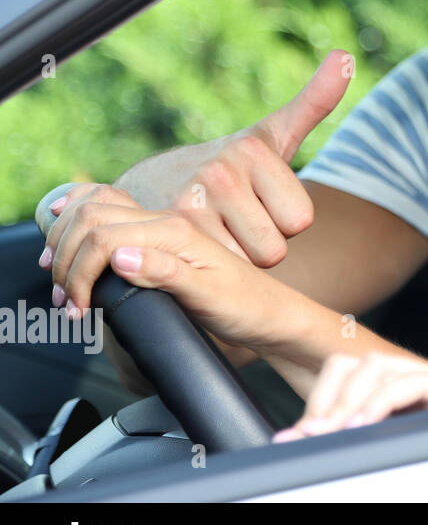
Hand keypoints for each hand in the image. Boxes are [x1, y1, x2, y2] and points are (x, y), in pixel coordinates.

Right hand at [39, 185, 277, 348]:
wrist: (269, 312)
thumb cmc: (245, 306)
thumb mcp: (208, 295)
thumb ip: (165, 273)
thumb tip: (119, 257)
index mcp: (174, 231)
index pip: (102, 236)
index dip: (77, 272)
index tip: (76, 308)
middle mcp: (164, 223)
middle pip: (90, 215)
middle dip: (62, 256)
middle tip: (63, 300)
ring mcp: (159, 229)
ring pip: (94, 212)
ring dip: (64, 244)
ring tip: (61, 286)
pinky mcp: (156, 241)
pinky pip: (109, 217)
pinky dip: (78, 227)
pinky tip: (65, 238)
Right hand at [104, 49, 352, 266]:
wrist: (151, 185)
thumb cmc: (231, 166)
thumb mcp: (273, 134)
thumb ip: (314, 101)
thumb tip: (345, 55)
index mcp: (253, 150)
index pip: (301, 220)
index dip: (284, 219)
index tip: (261, 200)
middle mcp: (219, 173)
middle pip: (275, 248)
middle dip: (261, 241)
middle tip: (235, 218)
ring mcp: (186, 205)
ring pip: (246, 264)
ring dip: (235, 256)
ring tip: (215, 229)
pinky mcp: (163, 238)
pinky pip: (215, 274)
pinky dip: (208, 268)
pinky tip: (194, 245)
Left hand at [272, 353, 427, 440]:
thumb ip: (407, 434)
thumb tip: (367, 447)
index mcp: (408, 388)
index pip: (351, 376)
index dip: (320, 403)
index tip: (297, 439)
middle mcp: (416, 375)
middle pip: (352, 366)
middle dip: (320, 402)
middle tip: (298, 439)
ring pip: (373, 369)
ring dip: (344, 402)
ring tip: (324, 434)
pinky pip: (408, 384)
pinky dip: (379, 404)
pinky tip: (363, 425)